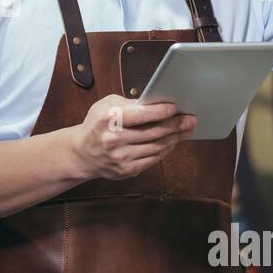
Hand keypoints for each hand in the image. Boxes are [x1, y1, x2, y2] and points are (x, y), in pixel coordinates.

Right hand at [71, 94, 197, 181]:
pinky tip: (172, 142)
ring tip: (186, 130)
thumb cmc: (97, 125)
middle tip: (191, 119)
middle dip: (176, 125)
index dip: (160, 111)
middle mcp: (114, 140)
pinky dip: (165, 150)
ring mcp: (121, 157)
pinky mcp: (127, 170)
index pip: (140, 115)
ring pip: (157, 147)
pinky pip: (153, 159)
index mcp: (108, 120)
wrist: (82, 154)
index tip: (176, 107)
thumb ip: (130, 103)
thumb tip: (156, 102)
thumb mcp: (105, 106)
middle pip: (154, 132)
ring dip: (175, 138)